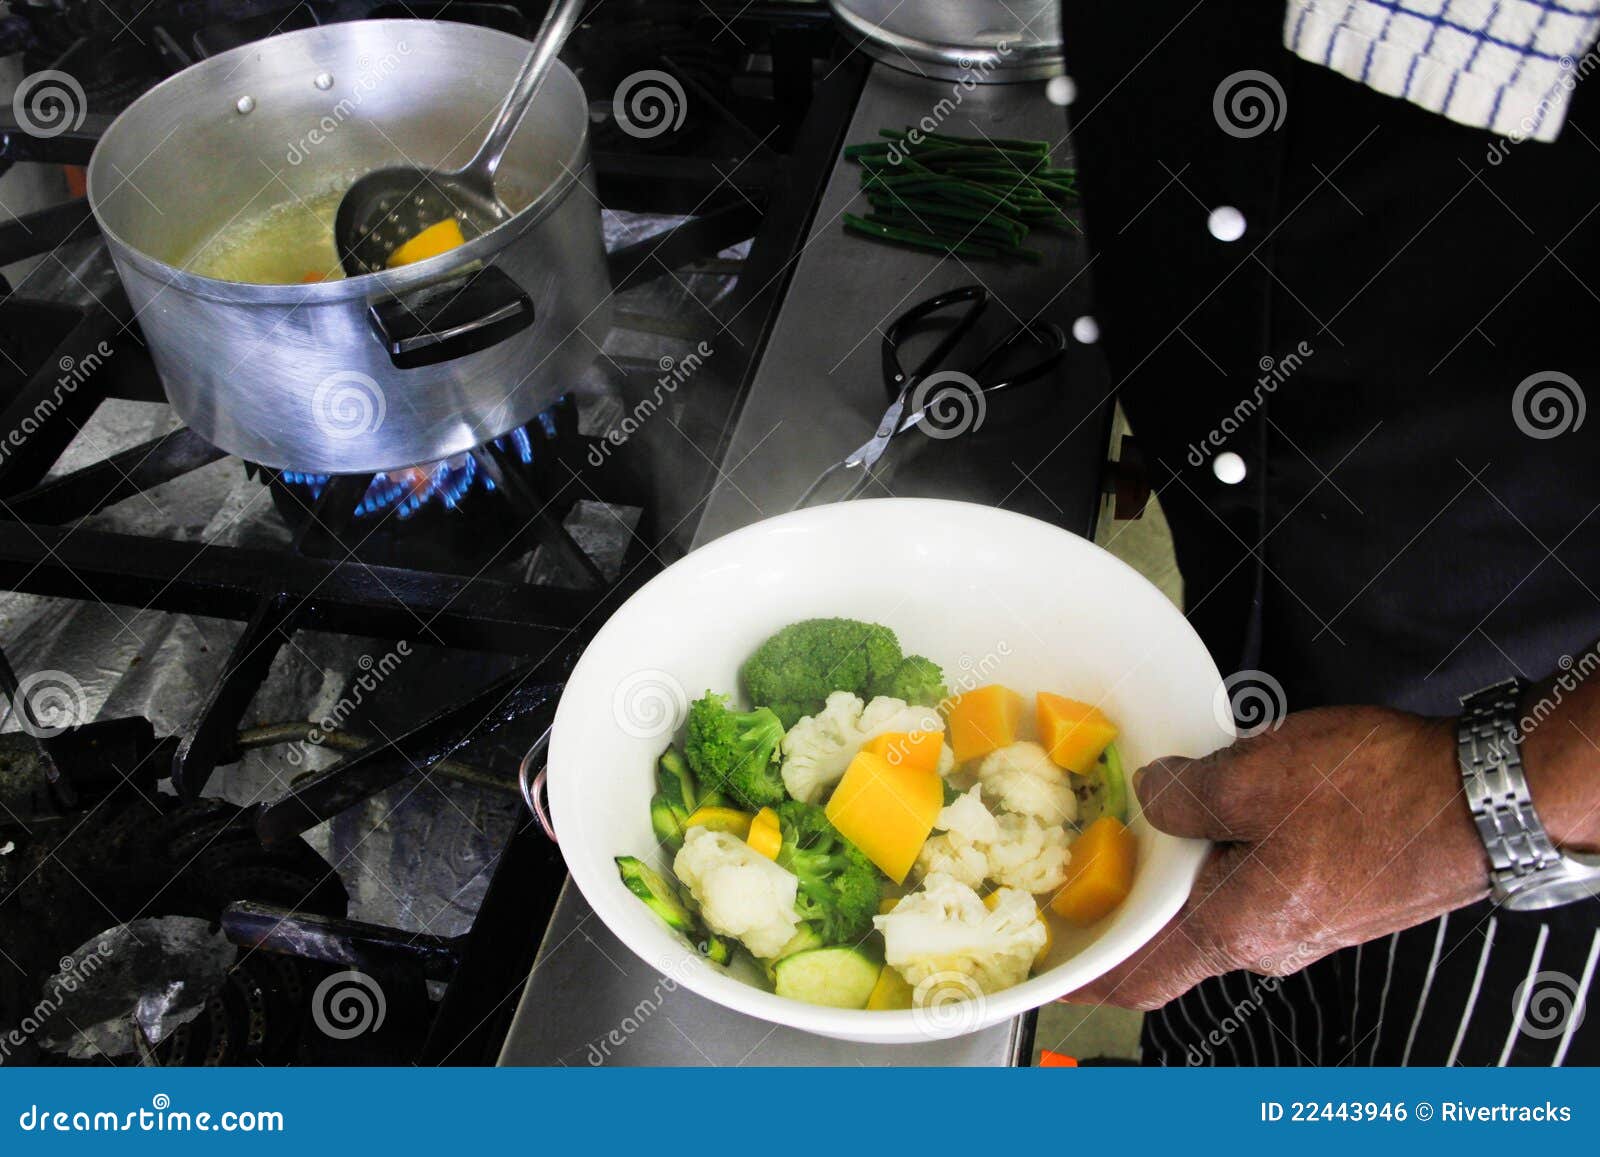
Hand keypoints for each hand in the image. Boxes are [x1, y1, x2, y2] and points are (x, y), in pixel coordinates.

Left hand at [1065, 706, 1489, 1009]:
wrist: (1481, 799)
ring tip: (1163, 817)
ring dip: (1188, 868)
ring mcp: (1307, 923)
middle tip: (1099, 857)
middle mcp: (1269, 941)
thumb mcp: (1253, 778)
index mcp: (1236, 928)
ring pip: (1221, 902)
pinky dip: (1230, 854)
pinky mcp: (1335, 895)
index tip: (1060, 971)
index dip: (1095, 976)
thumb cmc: (1377, 797)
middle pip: (1178, 937)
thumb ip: (1185, 795)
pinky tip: (1228, 808)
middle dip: (1138, 901)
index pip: (1144, 977)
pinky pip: (1261, 882)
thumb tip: (1152, 796)